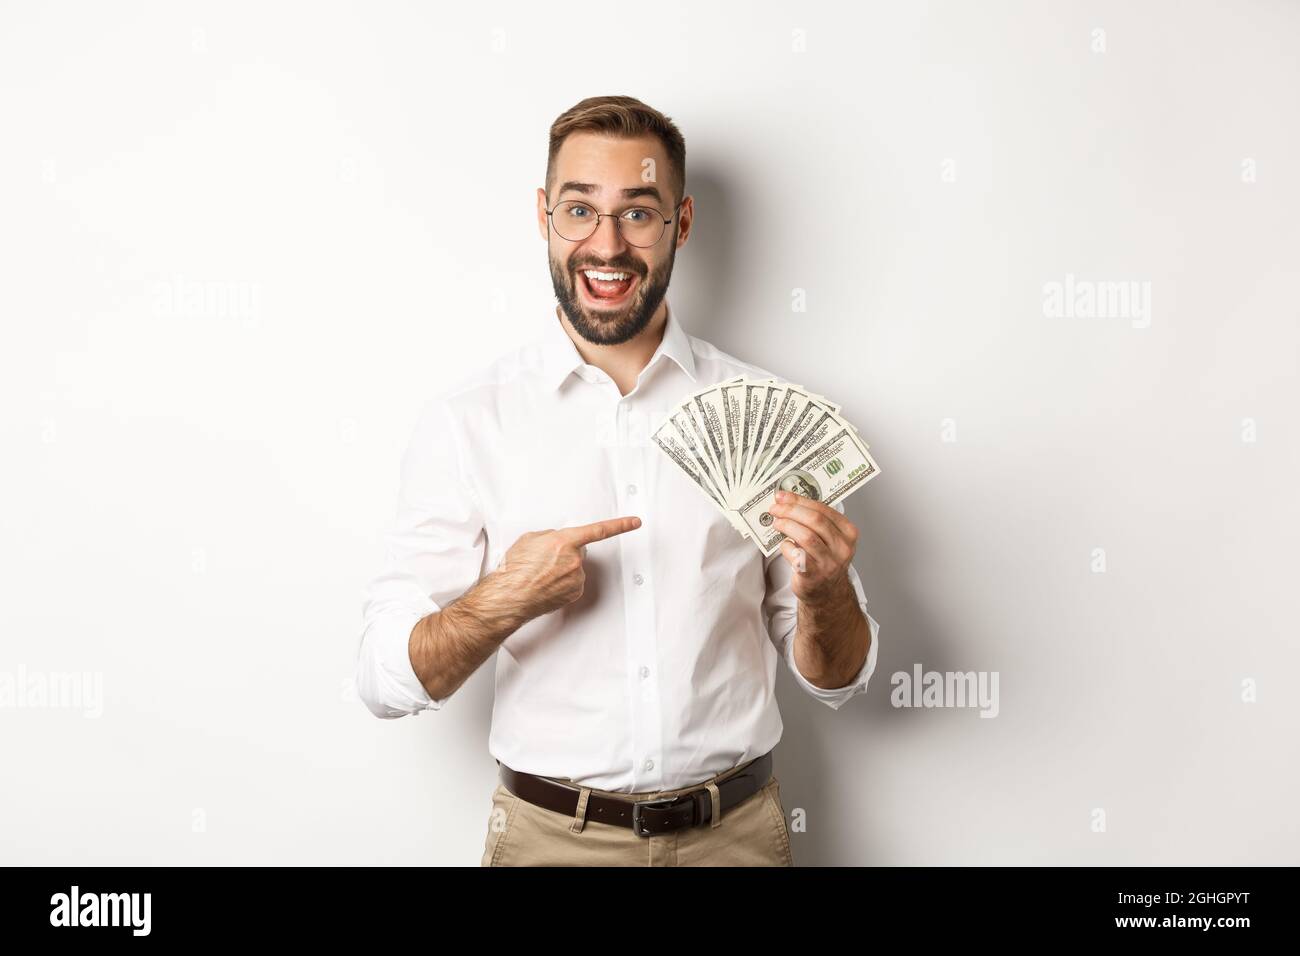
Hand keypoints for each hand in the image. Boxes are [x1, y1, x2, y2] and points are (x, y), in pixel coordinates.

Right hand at [496, 516, 641, 616]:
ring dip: (562, 569)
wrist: (510, 595)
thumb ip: (551, 535)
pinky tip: (546, 585)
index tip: (635, 522)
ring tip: (540, 574)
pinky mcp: (574, 592)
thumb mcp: (530, 539)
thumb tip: (558, 540)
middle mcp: (574, 559)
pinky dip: (562, 583)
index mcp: (565, 541)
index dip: (620, 525)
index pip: (599, 530)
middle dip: (567, 552)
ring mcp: (576, 578)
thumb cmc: (515, 568)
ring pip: (575, 568)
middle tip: (545, 560)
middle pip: (579, 551)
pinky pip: (572, 583)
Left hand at [767, 490, 858, 603]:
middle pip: (815, 520)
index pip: (823, 509)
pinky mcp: (814, 575)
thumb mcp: (829, 538)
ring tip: (776, 523)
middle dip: (791, 510)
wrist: (827, 591)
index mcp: (848, 532)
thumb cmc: (824, 559)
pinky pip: (796, 555)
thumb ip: (815, 520)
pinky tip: (784, 545)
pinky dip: (786, 546)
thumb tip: (788, 500)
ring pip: (806, 536)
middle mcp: (842, 547)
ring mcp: (830, 562)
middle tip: (775, 508)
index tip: (783, 496)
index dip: (800, 500)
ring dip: (787, 526)